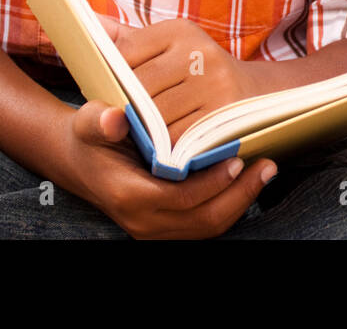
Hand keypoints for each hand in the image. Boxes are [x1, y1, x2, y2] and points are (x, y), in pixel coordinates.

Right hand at [54, 99, 276, 238]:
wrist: (79, 160)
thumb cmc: (91, 137)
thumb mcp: (88, 123)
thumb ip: (99, 120)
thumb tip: (115, 118)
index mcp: (128, 196)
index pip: (182, 198)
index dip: (214, 182)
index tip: (238, 158)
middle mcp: (143, 220)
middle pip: (203, 219)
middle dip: (240, 195)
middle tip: (267, 166)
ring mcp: (154, 228)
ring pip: (208, 226)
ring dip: (240, 201)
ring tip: (265, 171)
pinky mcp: (165, 226)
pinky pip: (204, 223)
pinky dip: (229, 204)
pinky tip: (247, 180)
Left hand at [100, 16, 262, 145]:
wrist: (255, 94)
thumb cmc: (196, 72)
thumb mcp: (167, 47)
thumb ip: (126, 39)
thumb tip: (89, 23)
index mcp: (179, 30)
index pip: (125, 54)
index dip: (114, 80)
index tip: (116, 94)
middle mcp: (198, 50)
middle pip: (138, 88)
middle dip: (129, 109)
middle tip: (125, 122)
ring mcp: (214, 80)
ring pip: (155, 116)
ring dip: (147, 131)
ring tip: (146, 135)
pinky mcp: (224, 111)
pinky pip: (177, 136)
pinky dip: (167, 146)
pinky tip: (167, 145)